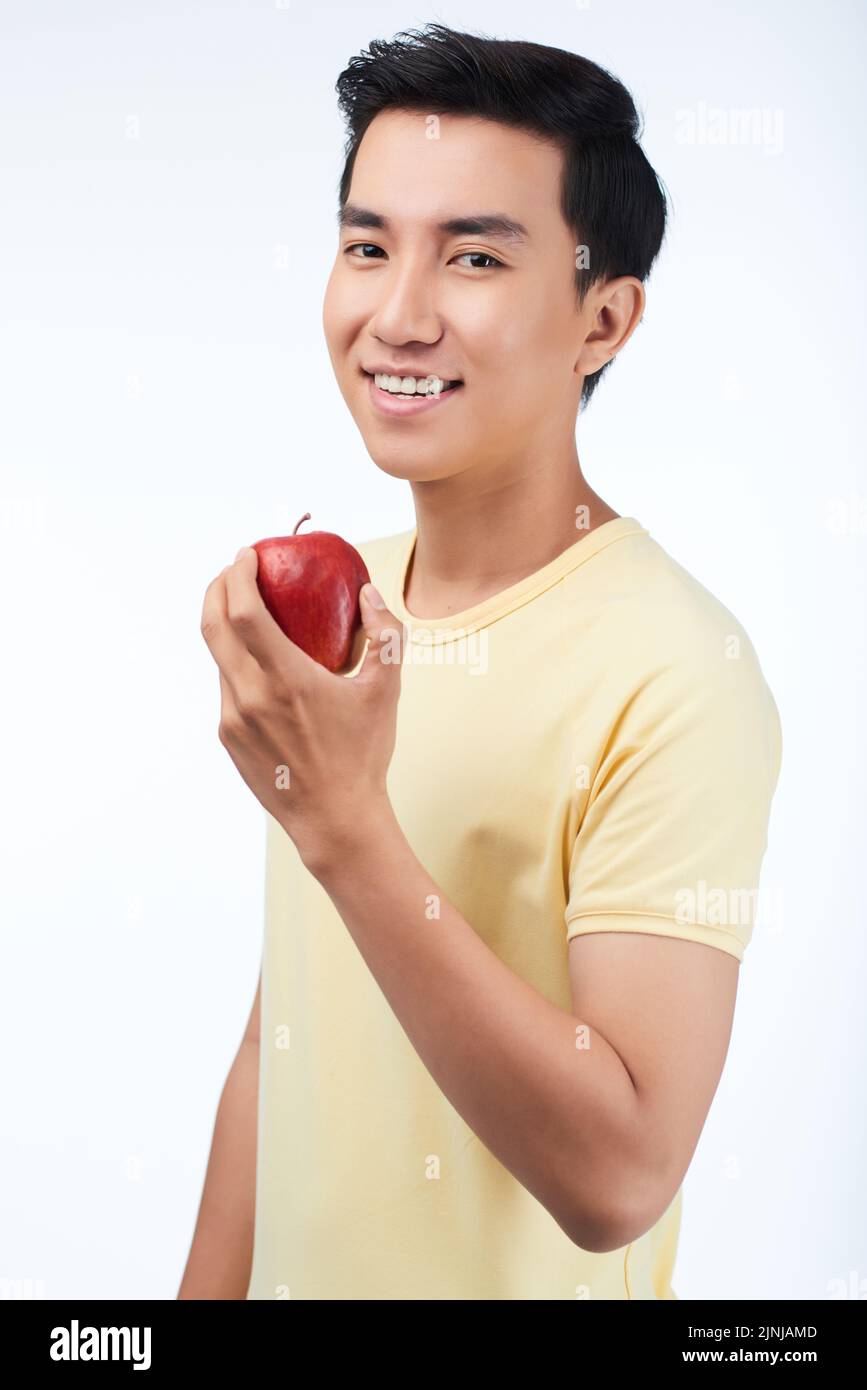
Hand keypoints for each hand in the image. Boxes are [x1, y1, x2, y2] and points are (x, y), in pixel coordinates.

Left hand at [200, 546, 405, 874]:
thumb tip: (370, 594)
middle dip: (218, 586)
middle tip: (235, 569)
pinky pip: (226, 686)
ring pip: (218, 656)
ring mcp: (232, 718)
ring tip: (248, 610)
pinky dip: (236, 661)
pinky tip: (259, 661)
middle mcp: (249, 696)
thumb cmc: (363, 755)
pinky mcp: (228, 737)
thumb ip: (385, 636)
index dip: (238, 574)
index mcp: (286, 679)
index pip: (243, 611)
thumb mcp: (385, 691)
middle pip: (212, 624)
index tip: (247, 554)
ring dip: (226, 624)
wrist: (335, 820)